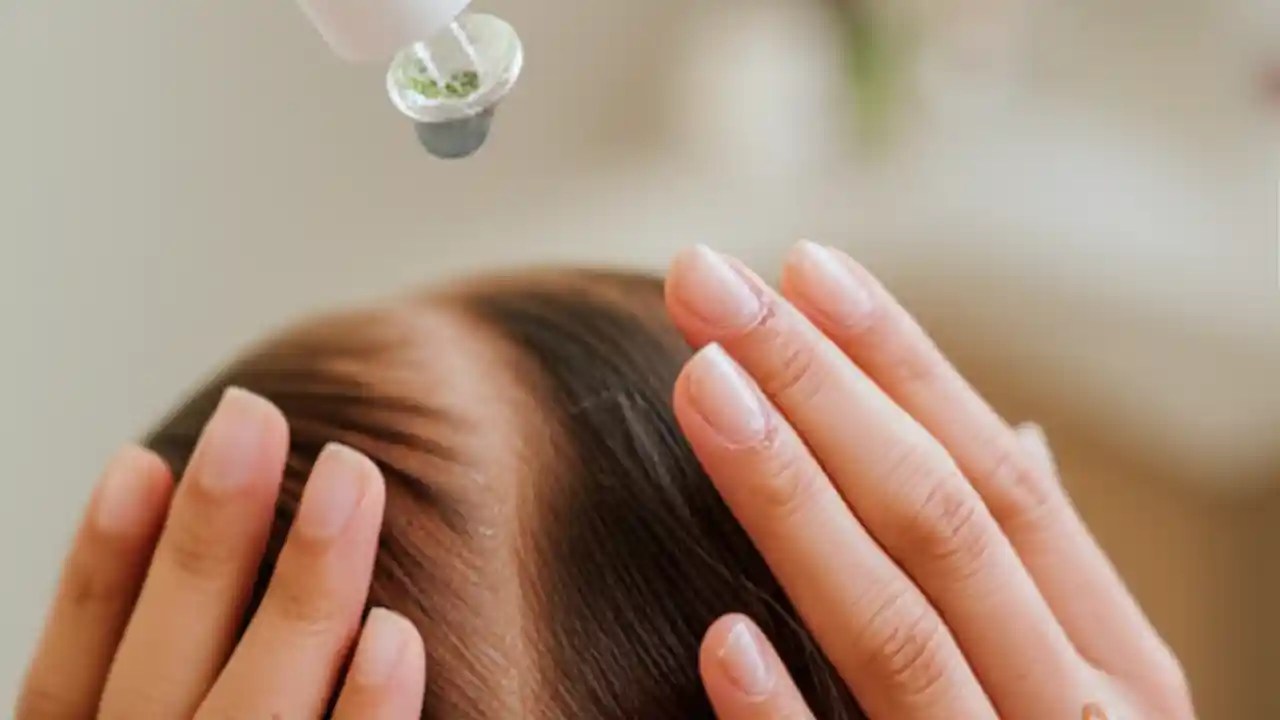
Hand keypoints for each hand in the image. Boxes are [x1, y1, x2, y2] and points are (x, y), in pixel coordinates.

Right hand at [16, 389, 425, 718]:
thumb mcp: (173, 714)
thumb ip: (176, 679)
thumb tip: (198, 526)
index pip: (67, 684)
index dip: (98, 573)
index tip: (138, 462)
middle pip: (159, 680)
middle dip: (205, 542)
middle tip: (252, 416)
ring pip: (255, 717)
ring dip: (304, 592)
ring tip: (350, 475)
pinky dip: (367, 715)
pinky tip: (395, 635)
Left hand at [667, 242, 1194, 718]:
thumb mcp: (1080, 686)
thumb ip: (1036, 573)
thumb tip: (1019, 430)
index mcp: (1111, 662)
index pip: (997, 478)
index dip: (898, 362)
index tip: (800, 264)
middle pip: (942, 520)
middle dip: (821, 386)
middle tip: (707, 279)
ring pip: (896, 631)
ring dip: (794, 499)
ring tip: (699, 384)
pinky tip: (717, 639)